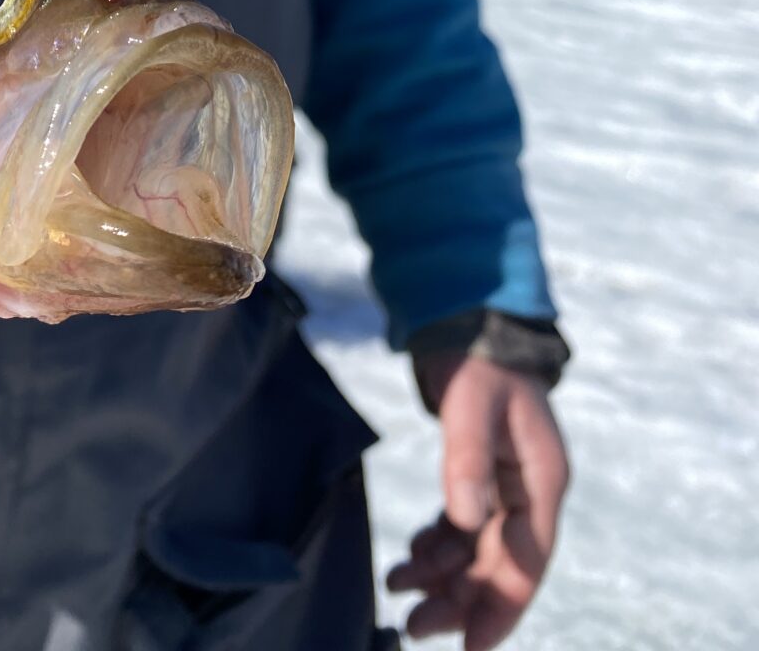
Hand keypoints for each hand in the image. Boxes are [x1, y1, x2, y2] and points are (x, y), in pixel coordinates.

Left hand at [386, 353, 569, 649]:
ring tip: (397, 589)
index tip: (471, 647)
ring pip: (478, 551)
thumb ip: (468, 460)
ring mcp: (508, 487)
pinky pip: (463, 528)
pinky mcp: (482, 477)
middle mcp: (529, 492)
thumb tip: (465, 521)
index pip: (527, 561)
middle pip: (499, 564)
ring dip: (443, 576)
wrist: (470, 322)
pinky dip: (438, 546)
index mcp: (541, 482)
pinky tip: (410, 558)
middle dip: (460, 600)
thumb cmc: (478, 360)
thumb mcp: (471, 405)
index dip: (502, 606)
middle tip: (413, 624)